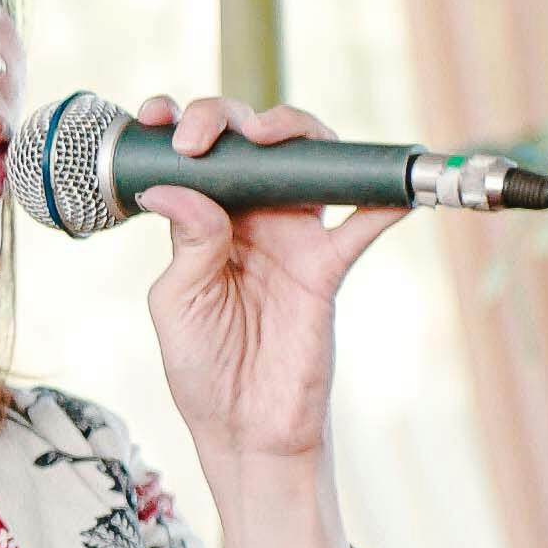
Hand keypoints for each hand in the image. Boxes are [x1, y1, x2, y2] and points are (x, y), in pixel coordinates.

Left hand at [132, 94, 397, 471]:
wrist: (245, 430)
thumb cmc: (203, 368)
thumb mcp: (178, 302)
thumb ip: (186, 243)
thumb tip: (177, 185)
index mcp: (201, 223)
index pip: (196, 158)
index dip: (180, 125)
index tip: (157, 116)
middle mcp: (249, 220)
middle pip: (252, 144)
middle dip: (227, 118)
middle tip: (204, 136)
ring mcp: (291, 239)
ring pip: (309, 163)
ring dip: (295, 134)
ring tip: (270, 136)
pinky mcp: (326, 268)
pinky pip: (362, 226)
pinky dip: (381, 201)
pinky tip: (390, 187)